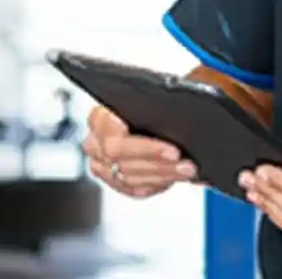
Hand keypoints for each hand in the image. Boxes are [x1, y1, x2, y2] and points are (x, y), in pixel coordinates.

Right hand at [82, 105, 196, 197]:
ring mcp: (101, 164)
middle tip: (187, 165)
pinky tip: (173, 177)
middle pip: (124, 163)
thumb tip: (182, 110)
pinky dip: (156, 184)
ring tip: (187, 171)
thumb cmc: (146, 98)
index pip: (117, 142)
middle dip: (160, 166)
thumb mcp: (151, 93)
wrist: (141, 108)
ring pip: (130, 178)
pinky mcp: (112, 179)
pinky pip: (133, 189)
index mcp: (99, 118)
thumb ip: (158, 102)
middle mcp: (94, 143)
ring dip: (163, 176)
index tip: (174, 152)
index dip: (147, 149)